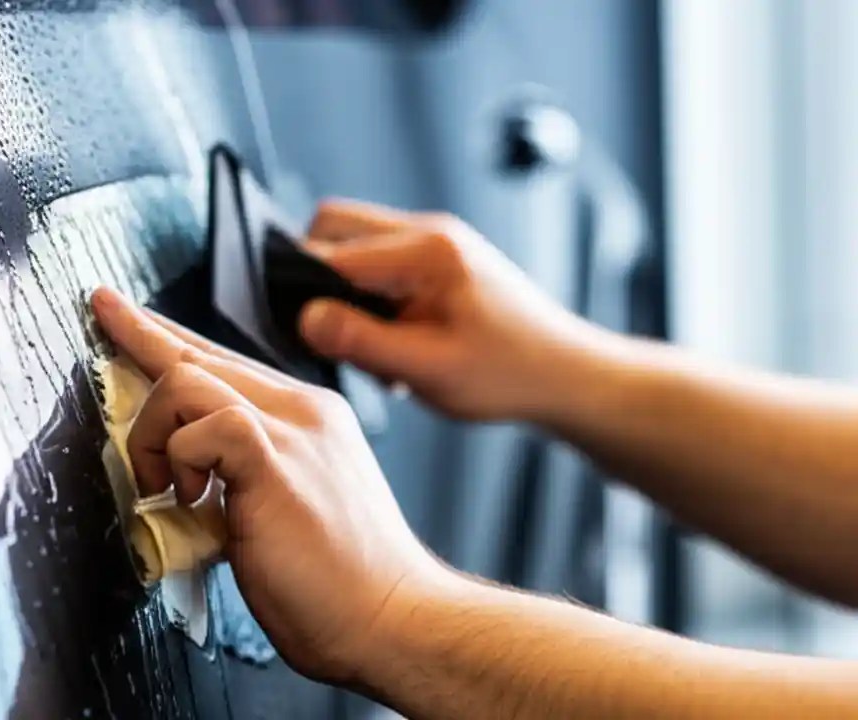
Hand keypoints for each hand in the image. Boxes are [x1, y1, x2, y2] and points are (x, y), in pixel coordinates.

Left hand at [91, 287, 452, 683]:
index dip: (168, 336)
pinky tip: (190, 499)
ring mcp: (293, 430)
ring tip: (164, 489)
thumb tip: (184, 474)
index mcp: (306, 418)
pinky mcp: (276, 460)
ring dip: (152, 434)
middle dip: (137, 333)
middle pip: (199, 352)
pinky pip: (204, 425)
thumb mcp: (283, 509)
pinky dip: (177, 460)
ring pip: (187, 378)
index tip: (125, 314)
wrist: (392, 620)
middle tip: (101, 311)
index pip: (224, 360)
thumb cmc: (340, 584)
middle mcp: (302, 410)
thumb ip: (241, 477)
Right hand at [298, 199, 607, 422]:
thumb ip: (361, 341)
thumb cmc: (509, 373)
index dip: (308, 295)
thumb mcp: (428, 369)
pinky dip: (370, 296)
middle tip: (338, 334)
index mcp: (426, 251)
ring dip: (344, 289)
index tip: (313, 336)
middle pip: (333, 227)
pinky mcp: (437, 258)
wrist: (567, 374)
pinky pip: (378, 261)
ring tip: (375, 344)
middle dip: (318, 279)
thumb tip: (305, 318)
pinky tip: (395, 340)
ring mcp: (434, 240)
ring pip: (352, 243)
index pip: (330, 251)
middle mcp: (428, 231)